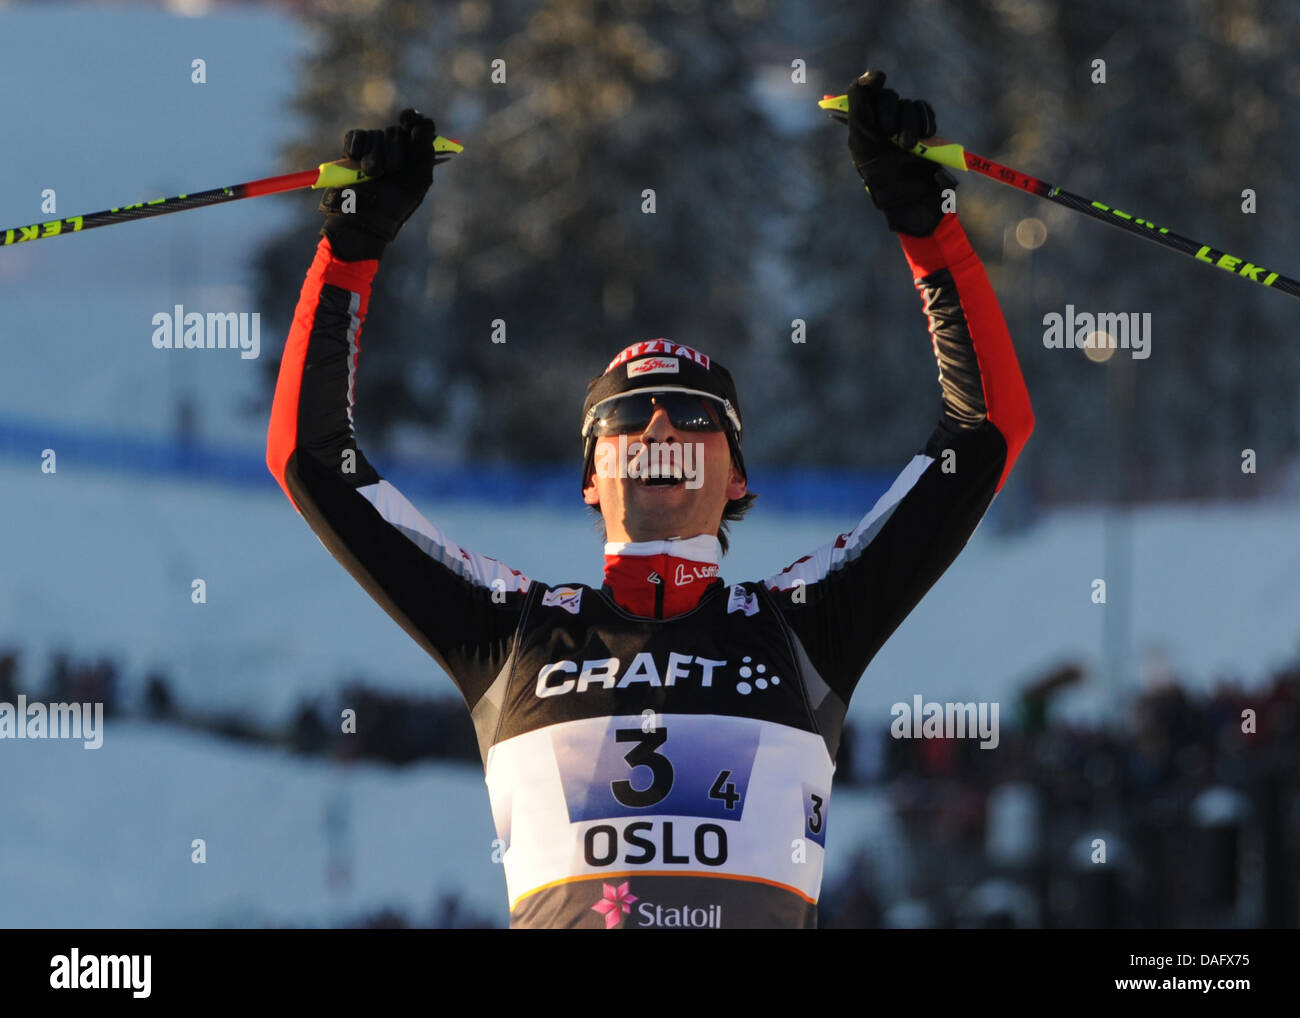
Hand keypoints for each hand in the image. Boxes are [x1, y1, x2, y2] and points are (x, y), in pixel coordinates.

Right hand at [320, 108, 437, 260]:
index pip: (417, 125)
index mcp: (415, 155)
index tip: (407, 120)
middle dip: (393, 153)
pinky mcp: (352, 151)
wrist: (363, 218)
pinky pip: (356, 136)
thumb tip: (420, 122)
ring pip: (375, 135)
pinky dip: (355, 149)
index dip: (413, 119)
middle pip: (395, 131)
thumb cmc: (394, 204)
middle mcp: (395, 149)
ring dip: (373, 157)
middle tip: (389, 173)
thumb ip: (424, 148)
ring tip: (371, 176)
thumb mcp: (419, 178)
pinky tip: (355, 163)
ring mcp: (373, 149)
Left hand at [846, 71, 954, 235]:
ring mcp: (903, 126)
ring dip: (909, 123)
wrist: (911, 195)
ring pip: (908, 104)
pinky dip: (926, 121)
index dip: (870, 84)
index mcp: (860, 126)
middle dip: (890, 113)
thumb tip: (871, 73)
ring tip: (908, 146)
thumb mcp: (862, 137)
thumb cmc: (881, 172)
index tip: (877, 79)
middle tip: (888, 134)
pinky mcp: (923, 130)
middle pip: (887, 96)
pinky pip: (924, 110)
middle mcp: (879, 124)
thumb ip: (860, 102)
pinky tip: (925, 137)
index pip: (863, 93)